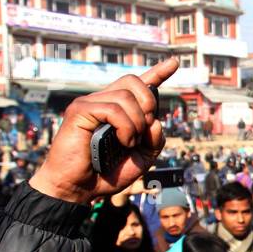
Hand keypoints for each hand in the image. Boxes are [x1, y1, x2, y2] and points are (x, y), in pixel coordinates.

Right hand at [31, 58, 177, 204]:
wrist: (79, 188)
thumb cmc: (105, 173)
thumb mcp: (141, 158)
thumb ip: (154, 139)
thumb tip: (156, 121)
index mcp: (117, 110)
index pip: (138, 84)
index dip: (157, 73)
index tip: (174, 63)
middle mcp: (102, 101)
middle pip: (133, 82)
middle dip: (149, 103)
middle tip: (145, 129)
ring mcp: (89, 103)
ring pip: (126, 97)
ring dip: (137, 123)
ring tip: (128, 143)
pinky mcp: (79, 111)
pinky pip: (112, 109)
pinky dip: (125, 127)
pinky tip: (122, 142)